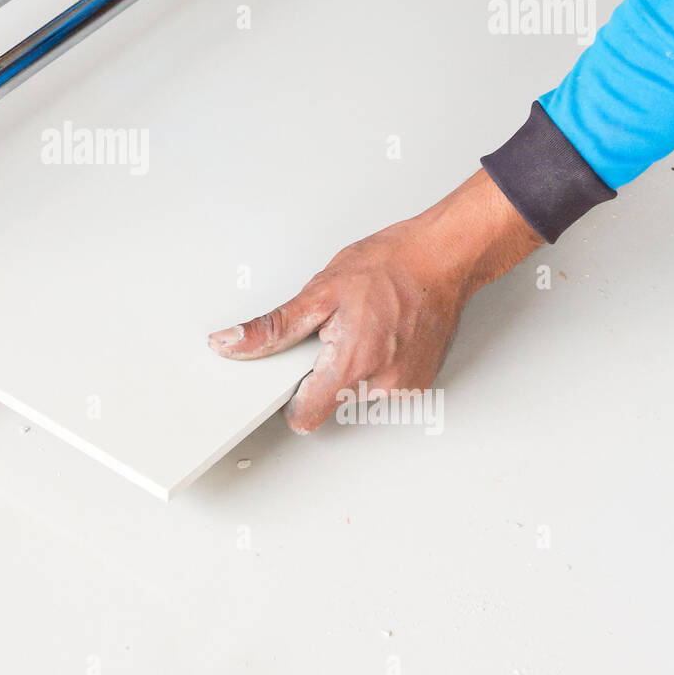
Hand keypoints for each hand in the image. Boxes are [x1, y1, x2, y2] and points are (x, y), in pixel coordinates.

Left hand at [207, 170, 541, 432]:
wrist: (442, 257)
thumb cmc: (389, 267)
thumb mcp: (319, 291)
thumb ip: (273, 328)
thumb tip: (231, 344)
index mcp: (351, 366)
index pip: (305, 417)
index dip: (291, 397)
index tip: (291, 375)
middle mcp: (381, 385)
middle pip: (331, 403)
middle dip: (323, 373)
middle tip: (335, 333)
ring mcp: (405, 386)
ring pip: (357, 394)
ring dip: (352, 368)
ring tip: (362, 327)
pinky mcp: (421, 382)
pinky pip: (383, 385)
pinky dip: (377, 365)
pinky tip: (381, 333)